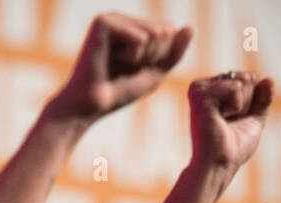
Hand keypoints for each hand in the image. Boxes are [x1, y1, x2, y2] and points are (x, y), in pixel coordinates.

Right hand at [53, 14, 192, 121]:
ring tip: (119, 64)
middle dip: (153, 56)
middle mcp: (122, 18)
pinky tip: (111, 60)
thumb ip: (174, 51)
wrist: (90, 106)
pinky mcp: (104, 22)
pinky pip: (139, 37)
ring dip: (142, 57)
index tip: (137, 68)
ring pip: (154, 33)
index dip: (161, 56)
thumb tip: (190, 27)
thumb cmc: (119, 92)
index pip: (169, 30)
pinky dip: (131, 56)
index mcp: (132, 26)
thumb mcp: (155, 72)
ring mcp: (112, 18)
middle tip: (127, 68)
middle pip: (164, 30)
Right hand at [188, 71, 273, 172]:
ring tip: (223, 121)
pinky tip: (219, 118)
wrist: (220, 165)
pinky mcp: (200, 94)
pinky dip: (235, 105)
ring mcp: (201, 90)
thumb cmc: (233, 149)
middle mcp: (205, 87)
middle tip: (230, 122)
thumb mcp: (253, 121)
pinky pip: (234, 87)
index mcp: (214, 92)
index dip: (251, 102)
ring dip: (241, 106)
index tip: (235, 120)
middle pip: (246, 77)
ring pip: (241, 81)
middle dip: (247, 102)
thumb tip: (268, 79)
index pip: (248, 79)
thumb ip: (262, 100)